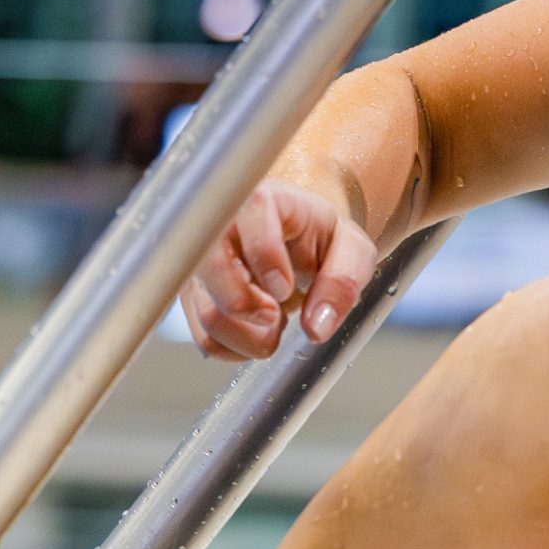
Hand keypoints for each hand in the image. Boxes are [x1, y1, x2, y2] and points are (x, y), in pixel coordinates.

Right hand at [180, 179, 377, 360]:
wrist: (299, 241)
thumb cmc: (321, 237)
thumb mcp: (351, 250)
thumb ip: (343, 281)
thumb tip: (318, 326)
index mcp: (262, 201)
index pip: (249, 218)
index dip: (265, 259)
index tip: (285, 289)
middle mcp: (220, 227)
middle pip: (210, 269)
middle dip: (246, 306)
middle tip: (277, 316)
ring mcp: (202, 264)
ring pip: (207, 312)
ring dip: (248, 334)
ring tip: (276, 321)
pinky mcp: (197, 297)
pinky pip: (205, 336)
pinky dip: (237, 348)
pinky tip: (259, 332)